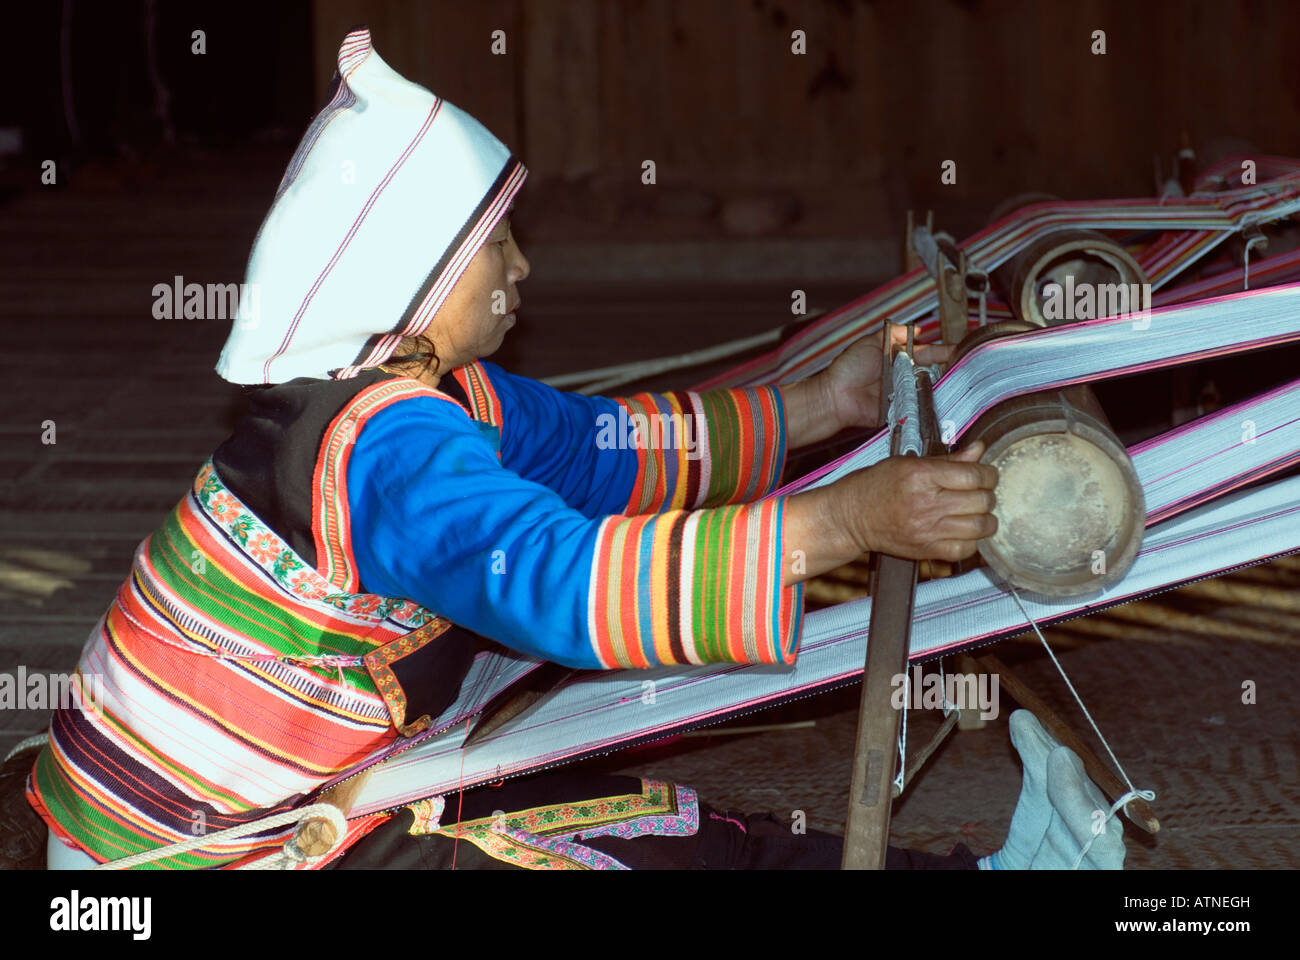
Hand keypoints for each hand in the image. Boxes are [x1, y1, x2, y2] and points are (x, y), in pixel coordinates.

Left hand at [823, 332, 952, 430]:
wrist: (836, 396)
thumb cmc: (849, 368)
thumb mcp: (870, 343)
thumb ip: (894, 334)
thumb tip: (917, 329)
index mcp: (900, 359)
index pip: (929, 354)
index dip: (946, 353)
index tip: (962, 352)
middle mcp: (905, 377)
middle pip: (935, 374)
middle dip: (951, 372)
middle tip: (968, 371)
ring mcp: (905, 395)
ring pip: (930, 392)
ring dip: (943, 390)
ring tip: (962, 387)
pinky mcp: (901, 412)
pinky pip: (918, 410)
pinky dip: (929, 408)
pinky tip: (944, 405)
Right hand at [837, 441, 997, 560]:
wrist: (851, 517)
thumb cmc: (876, 486)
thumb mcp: (909, 463)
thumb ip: (948, 459)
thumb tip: (978, 450)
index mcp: (921, 475)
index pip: (974, 476)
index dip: (989, 474)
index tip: (987, 475)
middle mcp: (926, 503)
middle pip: (982, 501)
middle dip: (988, 495)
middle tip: (982, 493)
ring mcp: (927, 530)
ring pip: (980, 527)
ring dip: (986, 519)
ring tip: (978, 513)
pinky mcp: (926, 550)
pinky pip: (965, 550)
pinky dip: (972, 541)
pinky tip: (966, 531)